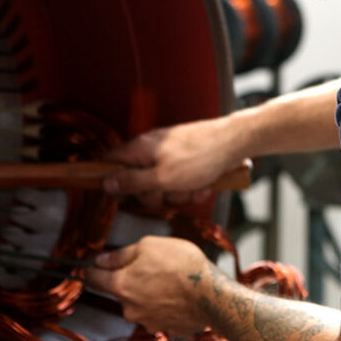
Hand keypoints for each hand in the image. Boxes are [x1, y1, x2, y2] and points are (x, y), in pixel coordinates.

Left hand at [84, 236, 209, 337]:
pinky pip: (158, 315)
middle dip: (130, 280)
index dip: (90, 269)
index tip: (91, 265)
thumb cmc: (183, 266)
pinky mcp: (165, 329)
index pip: (92, 279)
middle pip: (119, 291)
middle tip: (151, 267)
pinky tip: (178, 295)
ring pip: (139, 304)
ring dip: (148, 294)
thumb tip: (103, 259)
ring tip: (170, 281)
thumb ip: (122, 254)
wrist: (212, 295)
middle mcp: (129, 308)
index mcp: (121, 285)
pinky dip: (164, 306)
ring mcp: (147, 322)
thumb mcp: (150, 245)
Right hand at [102, 117, 244, 207]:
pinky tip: (205, 184)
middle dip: (158, 194)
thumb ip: (132, 181)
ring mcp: (170, 156)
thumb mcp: (162, 177)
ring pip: (164, 187)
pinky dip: (194, 188)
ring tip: (194, 186)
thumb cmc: (200, 157)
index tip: (124, 197)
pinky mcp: (186, 162)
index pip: (110, 163)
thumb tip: (106, 183)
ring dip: (181, 193)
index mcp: (140, 149)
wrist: (234, 143)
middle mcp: (151, 150)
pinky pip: (183, 183)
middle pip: (139, 183)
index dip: (113, 182)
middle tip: (171, 191)